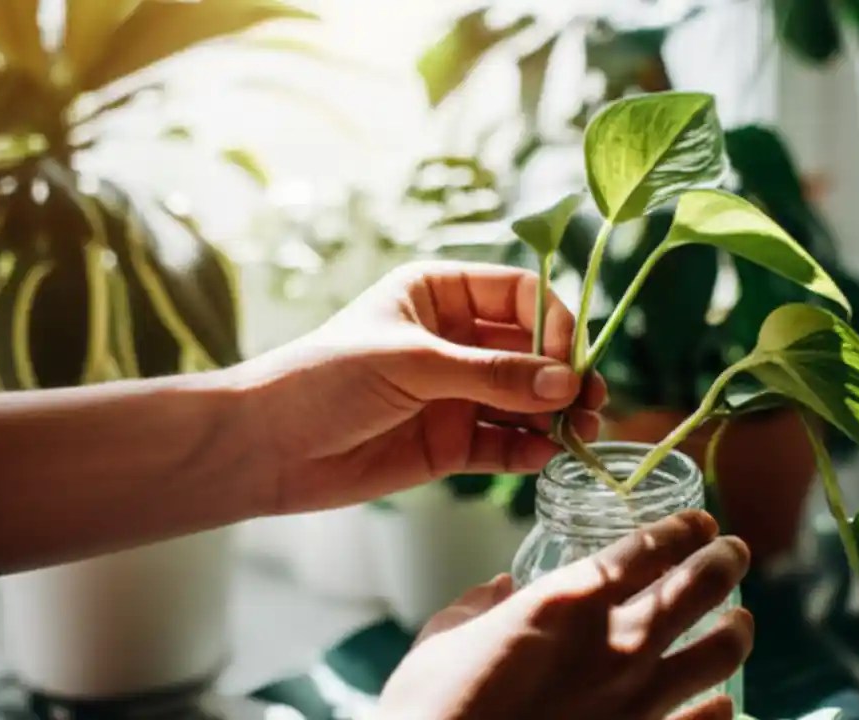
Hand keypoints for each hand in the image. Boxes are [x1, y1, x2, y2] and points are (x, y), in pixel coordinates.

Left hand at [243, 261, 605, 514]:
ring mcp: (455, 394)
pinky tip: (543, 458)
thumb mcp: (413, 364)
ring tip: (580, 435)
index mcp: (440, 295)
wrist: (265, 448)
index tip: (572, 359)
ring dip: (554, 416)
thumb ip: (492, 375)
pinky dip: (528, 451)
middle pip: (531, 351)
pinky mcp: (449, 444)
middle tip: (593, 402)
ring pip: (523, 401)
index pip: (520, 296)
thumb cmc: (325, 379)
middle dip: (563, 376)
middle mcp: (455, 340)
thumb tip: (564, 384)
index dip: (554, 324)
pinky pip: (503, 444)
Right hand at [381, 510, 753, 719]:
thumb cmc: (433, 710)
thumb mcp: (442, 640)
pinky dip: (719, 707)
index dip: (683, 529)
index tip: (701, 522)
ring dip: (736, 629)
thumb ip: (476, 607)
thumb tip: (495, 589)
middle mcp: (618, 643)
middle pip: (700, 586)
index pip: (649, 547)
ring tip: (740, 621)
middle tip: (735, 552)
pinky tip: (721, 702)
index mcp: (569, 600)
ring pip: (721, 651)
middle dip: (725, 561)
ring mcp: (639, 700)